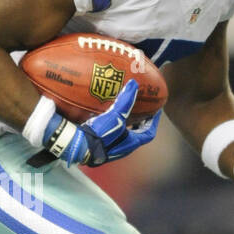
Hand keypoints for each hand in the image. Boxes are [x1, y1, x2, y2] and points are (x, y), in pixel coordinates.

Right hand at [37, 79, 161, 167]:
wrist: (77, 146)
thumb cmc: (100, 134)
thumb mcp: (116, 116)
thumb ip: (125, 100)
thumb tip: (134, 83)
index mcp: (130, 143)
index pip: (148, 133)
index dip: (154, 122)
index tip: (156, 111)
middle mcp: (121, 148)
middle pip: (135, 135)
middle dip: (139, 123)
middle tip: (140, 110)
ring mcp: (108, 149)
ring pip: (121, 136)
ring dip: (124, 125)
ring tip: (121, 112)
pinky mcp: (96, 146)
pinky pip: (108, 135)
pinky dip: (110, 127)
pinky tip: (102, 117)